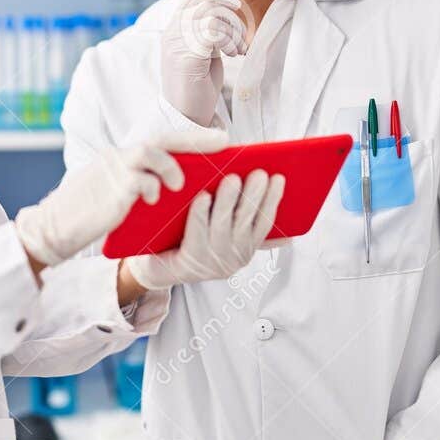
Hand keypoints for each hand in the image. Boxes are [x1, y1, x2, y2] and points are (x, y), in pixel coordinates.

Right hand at [14, 127, 228, 265]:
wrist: (52, 229)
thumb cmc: (88, 215)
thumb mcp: (115, 193)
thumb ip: (138, 183)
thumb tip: (178, 186)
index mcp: (121, 157)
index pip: (161, 140)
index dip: (192, 139)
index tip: (221, 140)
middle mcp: (117, 158)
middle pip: (161, 139)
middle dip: (195, 141)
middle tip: (222, 145)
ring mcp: (113, 172)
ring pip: (149, 151)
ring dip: (171, 165)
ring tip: (180, 185)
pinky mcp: (110, 191)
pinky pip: (138, 181)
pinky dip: (152, 187)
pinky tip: (156, 199)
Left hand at [124, 169, 285, 290]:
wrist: (156, 266)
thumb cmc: (190, 239)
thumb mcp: (221, 234)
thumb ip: (247, 227)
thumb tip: (283, 227)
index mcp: (244, 251)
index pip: (265, 223)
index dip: (272, 200)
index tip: (278, 177)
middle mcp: (231, 259)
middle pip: (246, 222)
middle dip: (254, 196)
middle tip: (258, 173)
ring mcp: (211, 263)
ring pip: (223, 226)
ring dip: (229, 201)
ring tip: (232, 178)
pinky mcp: (189, 264)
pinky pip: (197, 234)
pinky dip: (200, 214)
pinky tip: (202, 196)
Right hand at [160, 0, 250, 125]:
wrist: (188, 116)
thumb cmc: (198, 86)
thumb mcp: (203, 53)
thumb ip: (207, 32)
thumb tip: (222, 10)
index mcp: (173, 31)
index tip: (235, 5)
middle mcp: (171, 34)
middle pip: (203, 2)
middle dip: (230, 15)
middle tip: (241, 37)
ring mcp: (177, 43)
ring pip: (211, 14)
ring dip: (232, 31)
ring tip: (237, 51)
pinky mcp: (187, 54)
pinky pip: (214, 30)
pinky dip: (229, 40)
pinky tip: (233, 55)